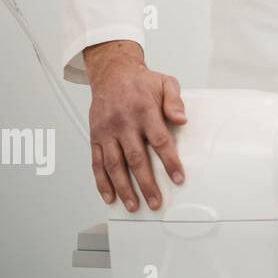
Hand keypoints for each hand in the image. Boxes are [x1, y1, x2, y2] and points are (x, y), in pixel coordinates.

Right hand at [84, 40, 186, 211]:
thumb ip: (175, 101)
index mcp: (144, 111)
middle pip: (136, 158)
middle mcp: (124, 123)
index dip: (169, 161)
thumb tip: (182, 118)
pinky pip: (96, 163)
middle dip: (147, 183)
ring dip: (124, 188)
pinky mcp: (95, 137)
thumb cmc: (141, 81)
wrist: (111, 73)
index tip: (178, 178)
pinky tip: (110, 196)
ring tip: (134, 205)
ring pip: (114, 165)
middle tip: (156, 201)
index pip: (160, 140)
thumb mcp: (166, 83)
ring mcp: (107, 132)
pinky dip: (102, 182)